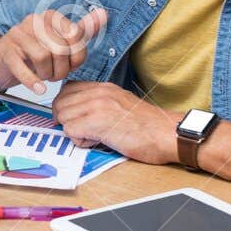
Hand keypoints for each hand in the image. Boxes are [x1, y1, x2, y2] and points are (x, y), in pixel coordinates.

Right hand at [0, 8, 107, 95]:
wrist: (0, 60)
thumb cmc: (34, 52)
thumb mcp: (61, 41)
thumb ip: (83, 30)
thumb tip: (103, 14)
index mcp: (50, 16)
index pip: (75, 36)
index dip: (77, 57)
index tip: (70, 66)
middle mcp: (33, 21)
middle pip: (59, 48)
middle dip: (62, 69)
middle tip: (56, 76)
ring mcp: (17, 35)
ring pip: (43, 57)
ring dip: (47, 75)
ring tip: (45, 78)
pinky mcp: (5, 51)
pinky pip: (22, 67)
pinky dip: (32, 81)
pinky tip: (38, 89)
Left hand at [51, 81, 181, 163]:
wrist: (169, 134)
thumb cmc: (149, 126)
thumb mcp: (121, 103)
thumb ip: (99, 102)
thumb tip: (78, 111)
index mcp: (104, 87)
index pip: (67, 89)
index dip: (67, 106)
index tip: (75, 118)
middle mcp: (99, 93)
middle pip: (60, 103)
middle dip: (67, 120)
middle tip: (83, 131)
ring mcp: (98, 106)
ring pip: (63, 117)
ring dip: (74, 131)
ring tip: (94, 137)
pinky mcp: (98, 123)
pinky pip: (70, 131)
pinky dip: (80, 141)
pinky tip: (97, 142)